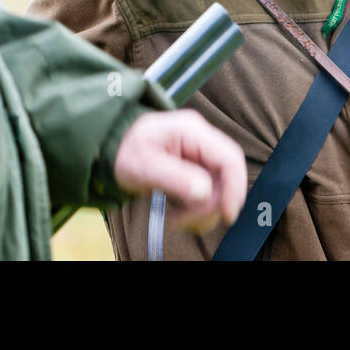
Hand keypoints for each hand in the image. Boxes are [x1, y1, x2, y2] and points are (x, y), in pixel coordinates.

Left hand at [113, 109, 246, 233]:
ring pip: (220, 190)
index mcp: (192, 130)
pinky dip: (197, 211)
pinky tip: (178, 214)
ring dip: (202, 211)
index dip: (234, 187)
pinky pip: (210, 195)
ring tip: (175, 218)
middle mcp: (203, 140)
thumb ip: (174, 177)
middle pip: (227, 177)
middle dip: (211, 204)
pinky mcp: (199, 170)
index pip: (230, 157)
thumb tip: (205, 193)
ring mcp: (202, 155)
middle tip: (184, 220)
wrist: (115, 149)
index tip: (227, 214)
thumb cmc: (125, 151)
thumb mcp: (143, 165)